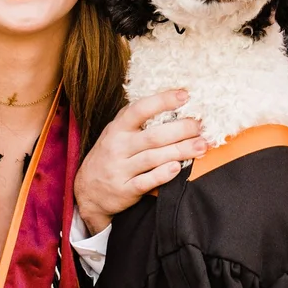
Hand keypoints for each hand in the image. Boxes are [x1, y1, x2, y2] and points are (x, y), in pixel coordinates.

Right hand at [75, 89, 205, 233]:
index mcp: (117, 129)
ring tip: (201, 145)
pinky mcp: (125, 190)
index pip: (139, 110)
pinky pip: (146, 182)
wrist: (87, 191)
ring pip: (153, 158)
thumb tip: (170, 101)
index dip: (162, 101)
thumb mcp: (115, 133)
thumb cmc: (109, 156)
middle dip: (181, 129)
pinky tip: (178, 168)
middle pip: (154, 136)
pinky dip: (162, 175)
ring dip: (180, 151)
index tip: (185, 96)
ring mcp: (120, 169)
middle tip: (200, 126)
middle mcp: (118, 147)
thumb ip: (136, 119)